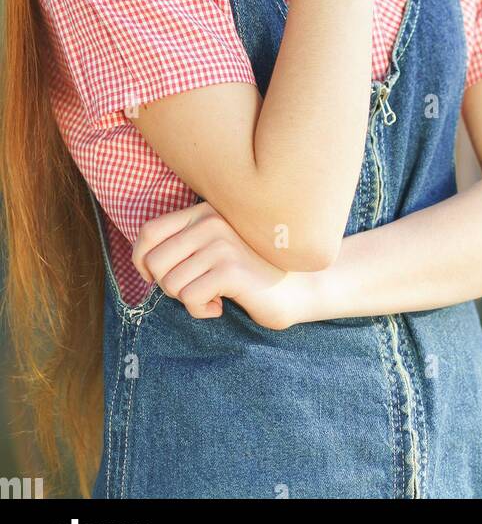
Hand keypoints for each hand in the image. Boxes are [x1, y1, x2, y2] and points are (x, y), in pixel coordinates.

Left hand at [130, 200, 315, 329]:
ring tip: (213, 296)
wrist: (298, 287)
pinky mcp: (230, 270)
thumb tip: (143, 262)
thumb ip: (185, 244)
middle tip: (194, 290)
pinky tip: (222, 305)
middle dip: (167, 286)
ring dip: (188, 301)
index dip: (140, 260)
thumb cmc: (250, 272)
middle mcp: (210, 221)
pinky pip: (190, 298)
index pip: (148, 232)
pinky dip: (201, 311)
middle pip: (154, 262)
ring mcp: (222, 244)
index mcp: (203, 212)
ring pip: (170, 284)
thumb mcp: (215, 248)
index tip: (154, 278)